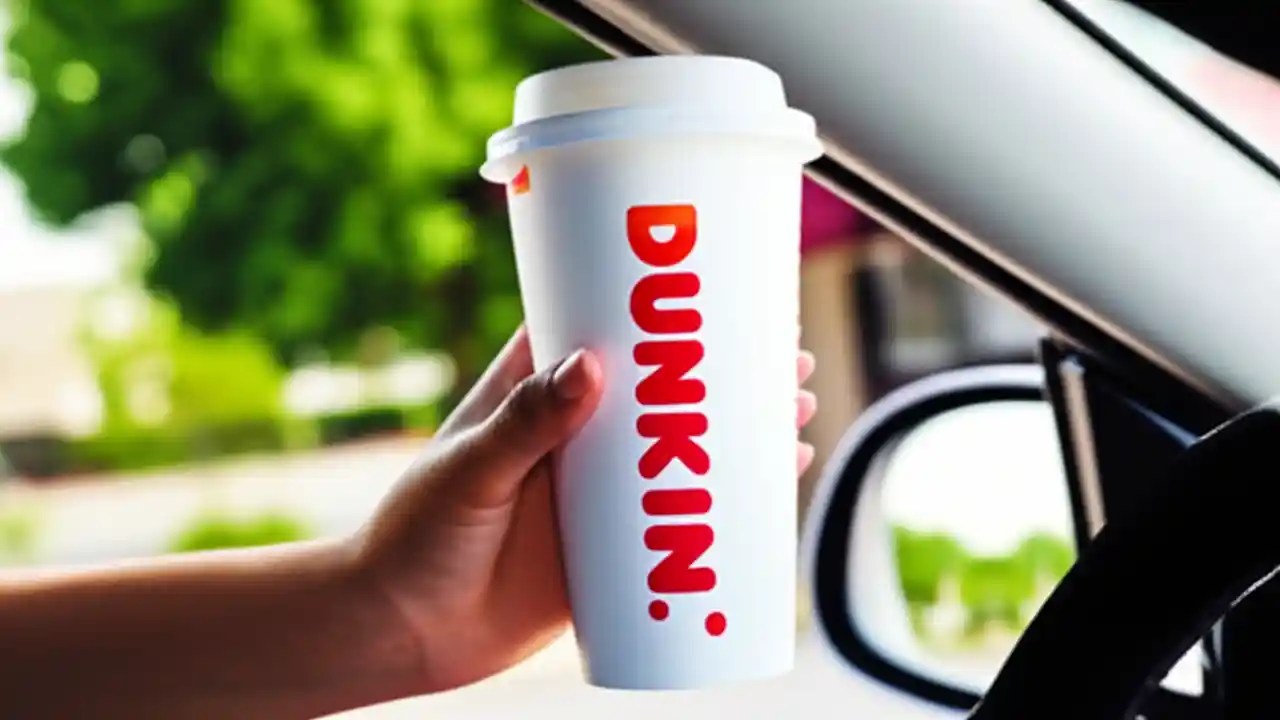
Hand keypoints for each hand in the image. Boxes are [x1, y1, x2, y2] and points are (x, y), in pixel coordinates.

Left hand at [356, 326, 818, 692]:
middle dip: (726, 372)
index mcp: (532, 392)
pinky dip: (727, 506)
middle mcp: (573, 434)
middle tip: (787, 361)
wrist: (400, 631)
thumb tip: (591, 365)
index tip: (721, 290)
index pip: (603, 327)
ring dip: (738, 434)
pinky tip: (772, 494)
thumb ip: (525, 423)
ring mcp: (596, 492)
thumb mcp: (469, 470)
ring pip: (681, 452)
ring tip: (796, 417)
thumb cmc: (412, 536)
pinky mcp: (610, 550)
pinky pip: (679, 522)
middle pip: (664, 390)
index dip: (663, 308)